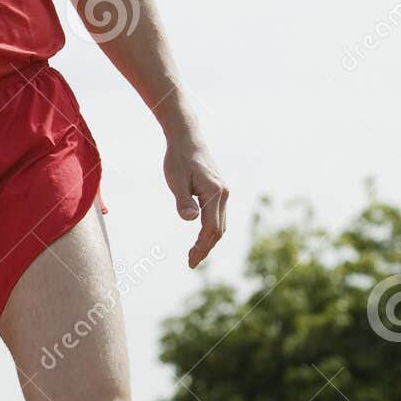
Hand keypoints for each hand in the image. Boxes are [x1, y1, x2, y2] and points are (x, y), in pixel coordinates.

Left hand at [162, 133, 227, 268]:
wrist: (187, 138)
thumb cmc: (179, 158)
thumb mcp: (176, 180)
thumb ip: (183, 201)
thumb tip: (190, 220)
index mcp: (215, 193)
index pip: (211, 228)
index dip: (201, 247)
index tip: (190, 261)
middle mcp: (224, 194)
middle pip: (219, 230)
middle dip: (205, 248)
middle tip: (190, 262)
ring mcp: (223, 192)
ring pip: (220, 224)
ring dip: (209, 241)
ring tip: (194, 254)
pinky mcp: (219, 191)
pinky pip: (218, 216)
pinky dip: (211, 230)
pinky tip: (200, 236)